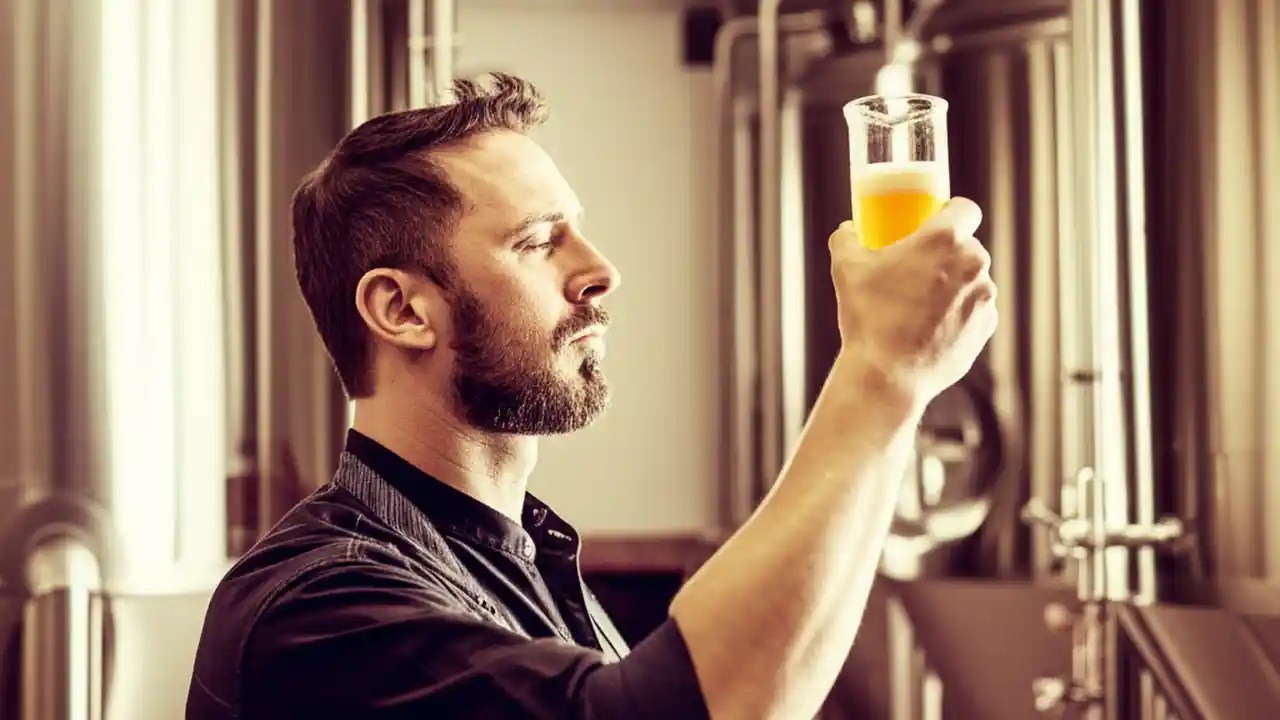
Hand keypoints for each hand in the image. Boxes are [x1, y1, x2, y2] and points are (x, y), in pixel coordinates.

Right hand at [828, 197, 997, 407]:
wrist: (888, 375)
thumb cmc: (868, 317)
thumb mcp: (846, 267)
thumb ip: (846, 238)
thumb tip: (848, 229)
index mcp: (945, 239)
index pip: (965, 208)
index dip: (951, 211)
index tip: (933, 222)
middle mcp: (974, 263)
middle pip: (966, 245)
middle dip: (946, 252)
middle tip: (917, 266)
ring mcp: (985, 297)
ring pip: (972, 278)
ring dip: (953, 282)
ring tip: (921, 301)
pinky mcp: (987, 326)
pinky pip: (976, 307)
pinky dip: (959, 311)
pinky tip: (931, 324)